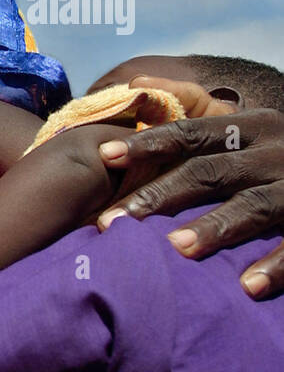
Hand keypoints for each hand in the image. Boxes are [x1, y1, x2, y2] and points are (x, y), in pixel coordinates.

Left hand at [96, 84, 283, 298]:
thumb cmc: (278, 156)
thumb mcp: (245, 127)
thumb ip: (192, 107)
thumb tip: (136, 84)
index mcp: (252, 128)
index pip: (191, 133)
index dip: (148, 144)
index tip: (104, 157)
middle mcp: (275, 152)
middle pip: (209, 172)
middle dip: (158, 196)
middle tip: (111, 222)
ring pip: (253, 206)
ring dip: (214, 228)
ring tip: (174, 249)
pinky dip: (277, 265)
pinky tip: (247, 287)